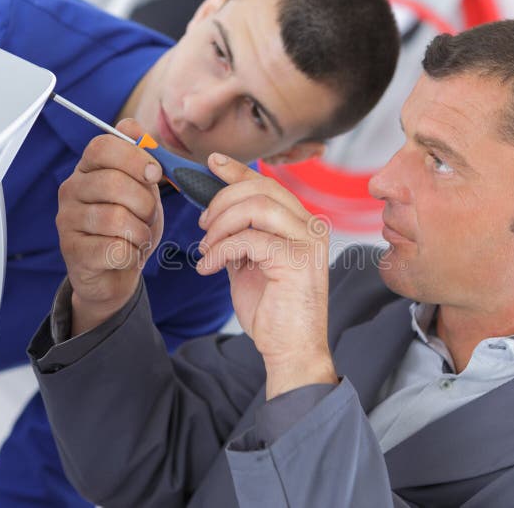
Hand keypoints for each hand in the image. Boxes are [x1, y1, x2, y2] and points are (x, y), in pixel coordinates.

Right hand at [56, 119, 163, 335]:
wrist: (116, 272)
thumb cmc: (130, 226)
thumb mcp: (143, 190)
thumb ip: (142, 161)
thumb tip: (135, 128)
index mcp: (88, 168)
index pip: (102, 146)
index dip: (134, 157)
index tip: (154, 174)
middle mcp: (72, 190)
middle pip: (113, 182)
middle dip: (144, 202)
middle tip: (147, 216)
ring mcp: (67, 221)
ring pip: (115, 218)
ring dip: (140, 232)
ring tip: (137, 237)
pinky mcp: (72, 251)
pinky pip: (114, 248)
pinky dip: (132, 254)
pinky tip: (127, 254)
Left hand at [196, 153, 336, 398]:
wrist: (291, 350)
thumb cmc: (272, 311)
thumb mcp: (249, 264)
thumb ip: (239, 236)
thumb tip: (214, 212)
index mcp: (301, 224)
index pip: (268, 185)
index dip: (238, 170)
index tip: (212, 163)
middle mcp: (311, 226)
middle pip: (261, 189)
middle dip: (221, 201)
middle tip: (202, 226)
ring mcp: (308, 241)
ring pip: (256, 207)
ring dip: (221, 225)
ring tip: (206, 249)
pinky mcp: (298, 260)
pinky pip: (249, 239)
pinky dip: (221, 250)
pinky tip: (208, 267)